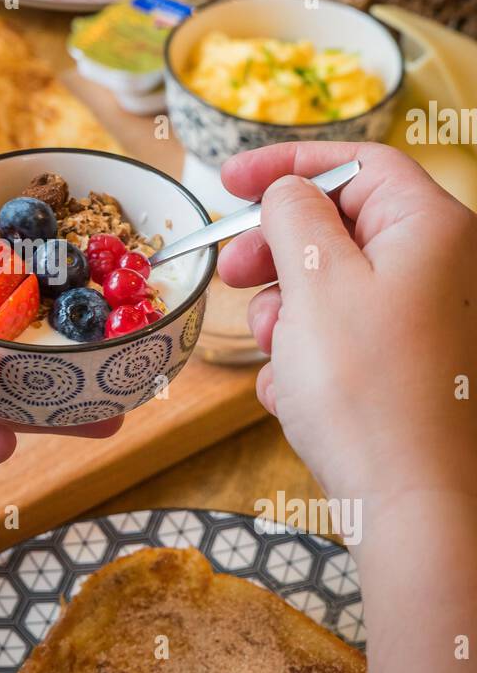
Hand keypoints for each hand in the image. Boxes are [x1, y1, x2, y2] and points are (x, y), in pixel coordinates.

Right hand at [217, 142, 476, 512]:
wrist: (414, 508)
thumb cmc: (367, 391)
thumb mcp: (314, 282)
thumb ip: (292, 216)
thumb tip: (287, 193)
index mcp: (432, 229)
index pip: (358, 163)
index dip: (286, 165)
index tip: (228, 180)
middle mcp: (446, 268)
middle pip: (345, 227)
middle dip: (279, 251)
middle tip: (234, 274)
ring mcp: (434, 324)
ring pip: (339, 289)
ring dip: (289, 314)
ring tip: (274, 355)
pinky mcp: (418, 372)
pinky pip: (350, 340)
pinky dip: (310, 357)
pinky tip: (291, 396)